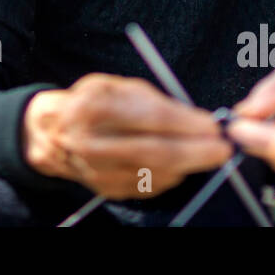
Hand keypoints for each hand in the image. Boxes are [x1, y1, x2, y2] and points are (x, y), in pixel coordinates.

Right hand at [22, 73, 231, 199]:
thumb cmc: (90, 102)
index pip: (150, 118)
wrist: (51, 133)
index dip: (187, 123)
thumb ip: (151, 99)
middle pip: (156, 152)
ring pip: (155, 173)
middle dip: (196, 151)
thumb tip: (193, 117)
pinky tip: (181, 166)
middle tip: (223, 148)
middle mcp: (92, 142)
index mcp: (93, 107)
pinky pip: (147, 186)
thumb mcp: (114, 85)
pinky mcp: (105, 189)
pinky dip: (170, 176)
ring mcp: (98, 170)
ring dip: (188, 165)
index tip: (213, 125)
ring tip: (207, 155)